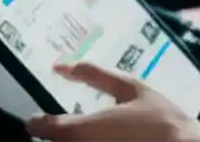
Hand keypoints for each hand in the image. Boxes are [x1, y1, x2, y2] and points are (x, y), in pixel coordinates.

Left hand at [24, 62, 199, 141]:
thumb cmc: (161, 120)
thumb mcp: (130, 88)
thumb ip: (94, 75)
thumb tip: (60, 64)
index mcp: (79, 130)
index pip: (38, 127)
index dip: (39, 120)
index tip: (46, 117)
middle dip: (58, 135)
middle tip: (77, 127)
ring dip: (73, 141)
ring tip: (100, 134)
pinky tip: (110, 141)